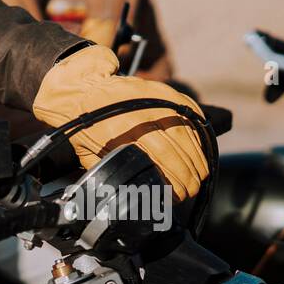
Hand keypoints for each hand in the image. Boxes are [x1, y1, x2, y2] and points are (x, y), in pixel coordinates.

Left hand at [32, 45, 208, 200]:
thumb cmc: (85, 124)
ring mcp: (155, 100)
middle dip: (190, 174)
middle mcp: (143, 114)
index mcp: (122, 132)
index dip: (176, 181)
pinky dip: (197, 132)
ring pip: (187, 132)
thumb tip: (128, 195)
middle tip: (192, 190)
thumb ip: (109, 172)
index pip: (162, 160)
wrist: (83, 87)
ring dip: (198, 156)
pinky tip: (200, 148)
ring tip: (199, 175)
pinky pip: (189, 113)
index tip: (179, 196)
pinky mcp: (163, 91)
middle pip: (179, 149)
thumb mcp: (88, 154)